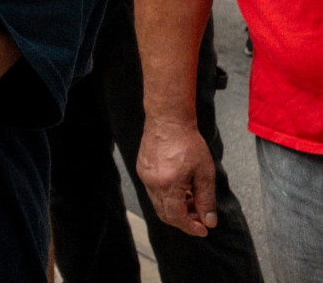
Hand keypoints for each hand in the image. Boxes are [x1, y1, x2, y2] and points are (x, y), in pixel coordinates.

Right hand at [138, 114, 220, 235]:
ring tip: (193, 198)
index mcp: (168, 185)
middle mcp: (152, 183)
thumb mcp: (205, 173)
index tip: (203, 230)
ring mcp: (144, 176)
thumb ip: (206, 200)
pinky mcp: (142, 169)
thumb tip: (209, 221)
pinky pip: (154, 191)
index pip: (176, 217)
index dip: (191, 227)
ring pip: (159, 203)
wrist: (168, 121)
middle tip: (200, 216)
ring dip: (176, 208)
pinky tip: (181, 186)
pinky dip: (168, 196)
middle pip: (165, 214)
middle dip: (184, 220)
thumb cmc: (188, 143)